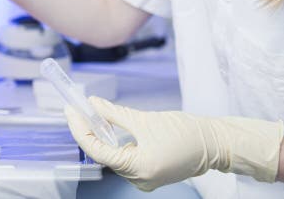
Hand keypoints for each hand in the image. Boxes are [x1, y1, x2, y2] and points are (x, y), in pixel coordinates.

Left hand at [65, 97, 283, 191]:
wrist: (214, 143)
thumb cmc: (184, 132)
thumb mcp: (144, 120)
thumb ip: (114, 114)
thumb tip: (92, 104)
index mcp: (138, 168)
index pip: (97, 150)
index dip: (80, 129)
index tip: (70, 111)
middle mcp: (139, 179)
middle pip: (103, 154)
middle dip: (88, 131)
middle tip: (76, 109)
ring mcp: (145, 180)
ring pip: (113, 157)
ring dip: (101, 137)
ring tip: (89, 115)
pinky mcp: (149, 174)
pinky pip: (125, 159)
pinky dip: (115, 143)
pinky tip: (108, 128)